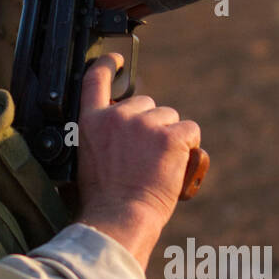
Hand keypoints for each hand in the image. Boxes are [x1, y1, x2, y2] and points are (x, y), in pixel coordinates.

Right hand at [75, 53, 202, 271]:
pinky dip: (190, 147)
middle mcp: (117, 116)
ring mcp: (145, 124)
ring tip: (160, 165)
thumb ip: (101, 136)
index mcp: (91, 122)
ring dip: (170, 136)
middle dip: (151, 124)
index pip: (95, 80)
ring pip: (170, 118)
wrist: (121, 217)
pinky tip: (180, 163)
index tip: (115, 61)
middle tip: (146, 156)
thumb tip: (119, 132)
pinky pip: (190, 131)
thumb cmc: (104, 199)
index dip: (106, 66)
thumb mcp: (87, 159)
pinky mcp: (171, 136)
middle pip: (145, 104)